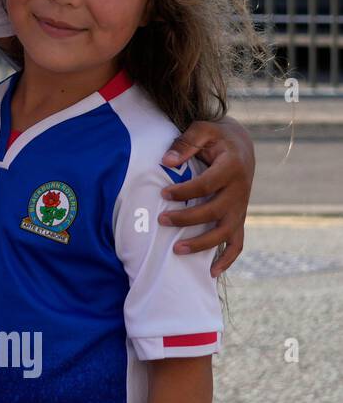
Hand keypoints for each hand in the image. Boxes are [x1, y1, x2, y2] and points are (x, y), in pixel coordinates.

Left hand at [160, 117, 254, 276]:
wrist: (241, 146)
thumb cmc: (216, 138)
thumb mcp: (202, 130)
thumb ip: (185, 143)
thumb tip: (166, 161)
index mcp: (232, 168)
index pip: (207, 185)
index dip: (185, 191)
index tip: (163, 194)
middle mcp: (240, 191)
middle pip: (214, 212)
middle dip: (187, 219)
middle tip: (161, 220)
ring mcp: (241, 208)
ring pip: (226, 233)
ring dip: (203, 244)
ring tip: (176, 249)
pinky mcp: (239, 218)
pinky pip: (238, 243)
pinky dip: (227, 259)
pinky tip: (211, 272)